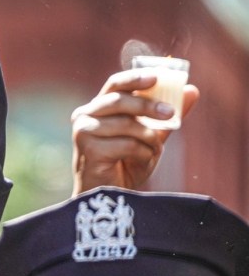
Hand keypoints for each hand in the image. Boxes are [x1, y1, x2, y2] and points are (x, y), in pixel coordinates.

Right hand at [72, 70, 198, 194]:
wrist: (108, 198)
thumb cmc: (124, 165)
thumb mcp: (150, 136)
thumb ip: (166, 116)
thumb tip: (192, 91)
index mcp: (97, 109)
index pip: (114, 84)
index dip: (134, 78)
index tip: (156, 78)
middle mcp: (85, 117)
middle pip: (119, 101)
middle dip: (147, 106)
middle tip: (170, 114)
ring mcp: (83, 133)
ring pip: (126, 124)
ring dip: (148, 137)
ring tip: (154, 150)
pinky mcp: (89, 151)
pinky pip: (125, 144)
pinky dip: (141, 153)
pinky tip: (141, 162)